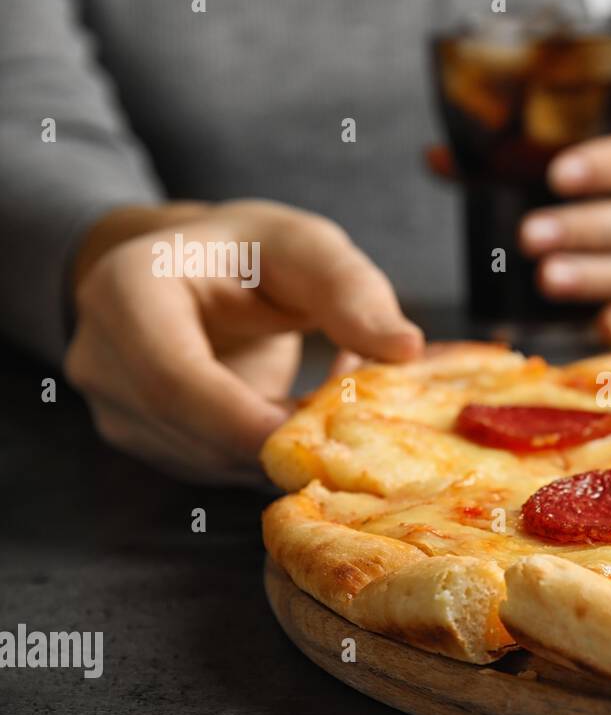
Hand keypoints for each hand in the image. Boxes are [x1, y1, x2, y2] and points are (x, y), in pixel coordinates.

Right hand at [65, 200, 422, 483]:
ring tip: (330, 398)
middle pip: (188, 430)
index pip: (172, 377)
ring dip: (279, 447)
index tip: (311, 436)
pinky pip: (213, 466)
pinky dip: (267, 454)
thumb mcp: (306, 248)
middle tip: (352, 424)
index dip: (240, 417)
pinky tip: (301, 415)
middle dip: (275, 440)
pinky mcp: (145, 439)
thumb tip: (405, 348)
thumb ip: (353, 292)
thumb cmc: (251, 253)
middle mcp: (101, 354)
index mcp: (126, 289)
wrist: (196, 272)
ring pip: (205, 459)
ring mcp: (115, 405)